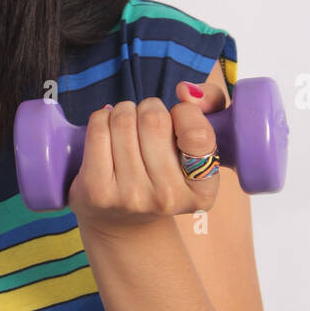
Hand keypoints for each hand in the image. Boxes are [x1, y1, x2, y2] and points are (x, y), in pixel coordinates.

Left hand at [67, 80, 225, 233]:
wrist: (121, 220)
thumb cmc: (163, 171)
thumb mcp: (199, 148)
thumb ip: (212, 104)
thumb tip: (186, 90)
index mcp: (202, 191)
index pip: (198, 135)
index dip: (184, 114)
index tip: (177, 119)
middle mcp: (167, 198)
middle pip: (154, 119)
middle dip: (149, 108)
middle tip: (145, 122)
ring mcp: (130, 197)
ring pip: (123, 120)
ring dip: (124, 111)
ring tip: (126, 126)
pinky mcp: (97, 191)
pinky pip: (98, 129)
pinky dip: (101, 118)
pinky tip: (106, 130)